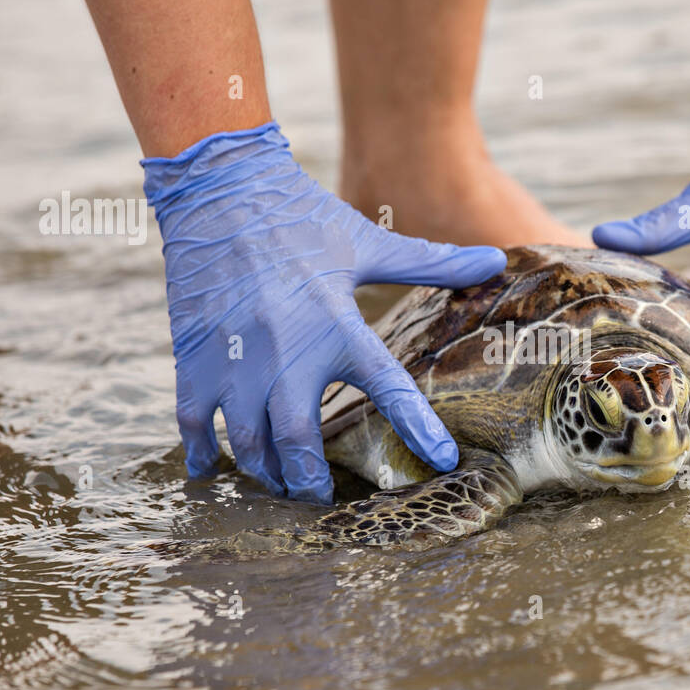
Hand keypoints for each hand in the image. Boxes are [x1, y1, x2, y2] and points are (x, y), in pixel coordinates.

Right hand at [142, 122, 506, 503]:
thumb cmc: (301, 218)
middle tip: (322, 498)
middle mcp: (286, 351)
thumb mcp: (368, 243)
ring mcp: (235, 359)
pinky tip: (214, 469)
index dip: (418, 429)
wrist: (221, 191)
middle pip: (297, 441)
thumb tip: (494, 258)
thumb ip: (431, 262)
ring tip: (280, 484)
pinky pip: (194, 422)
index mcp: (337, 326)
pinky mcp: (195, 357)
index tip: (444, 462)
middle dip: (310, 481)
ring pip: (249, 441)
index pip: (389, 389)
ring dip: (265, 472)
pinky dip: (204, 453)